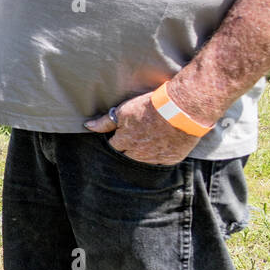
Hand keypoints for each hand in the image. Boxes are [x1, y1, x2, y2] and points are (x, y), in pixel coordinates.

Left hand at [84, 92, 201, 165]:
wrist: (180, 110)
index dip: (116, 139)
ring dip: (143, 153)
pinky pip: (161, 161)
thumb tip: (88, 126)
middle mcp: (138, 153)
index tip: (120, 133)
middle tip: (135, 136)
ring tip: (149, 139)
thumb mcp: (123, 111)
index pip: (113, 146)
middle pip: (128, 155)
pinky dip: (159, 155)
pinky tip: (161, 145)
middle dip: (128, 148)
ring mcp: (155, 158)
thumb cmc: (150, 107)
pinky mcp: (171, 159)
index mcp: (125, 141)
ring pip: (143, 160)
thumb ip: (105, 122)